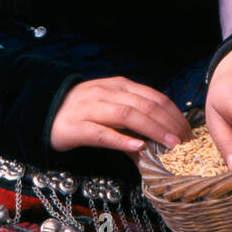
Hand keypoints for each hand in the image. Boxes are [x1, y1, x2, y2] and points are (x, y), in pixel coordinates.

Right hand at [50, 76, 194, 154]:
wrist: (42, 108)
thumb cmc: (83, 110)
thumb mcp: (110, 106)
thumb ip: (134, 116)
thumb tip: (163, 137)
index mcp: (119, 85)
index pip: (155, 97)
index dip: (175, 115)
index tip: (188, 133)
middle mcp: (107, 92)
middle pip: (145, 105)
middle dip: (169, 124)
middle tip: (185, 143)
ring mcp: (91, 108)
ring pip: (127, 115)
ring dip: (152, 129)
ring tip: (170, 144)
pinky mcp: (76, 127)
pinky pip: (101, 133)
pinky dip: (121, 138)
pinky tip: (137, 146)